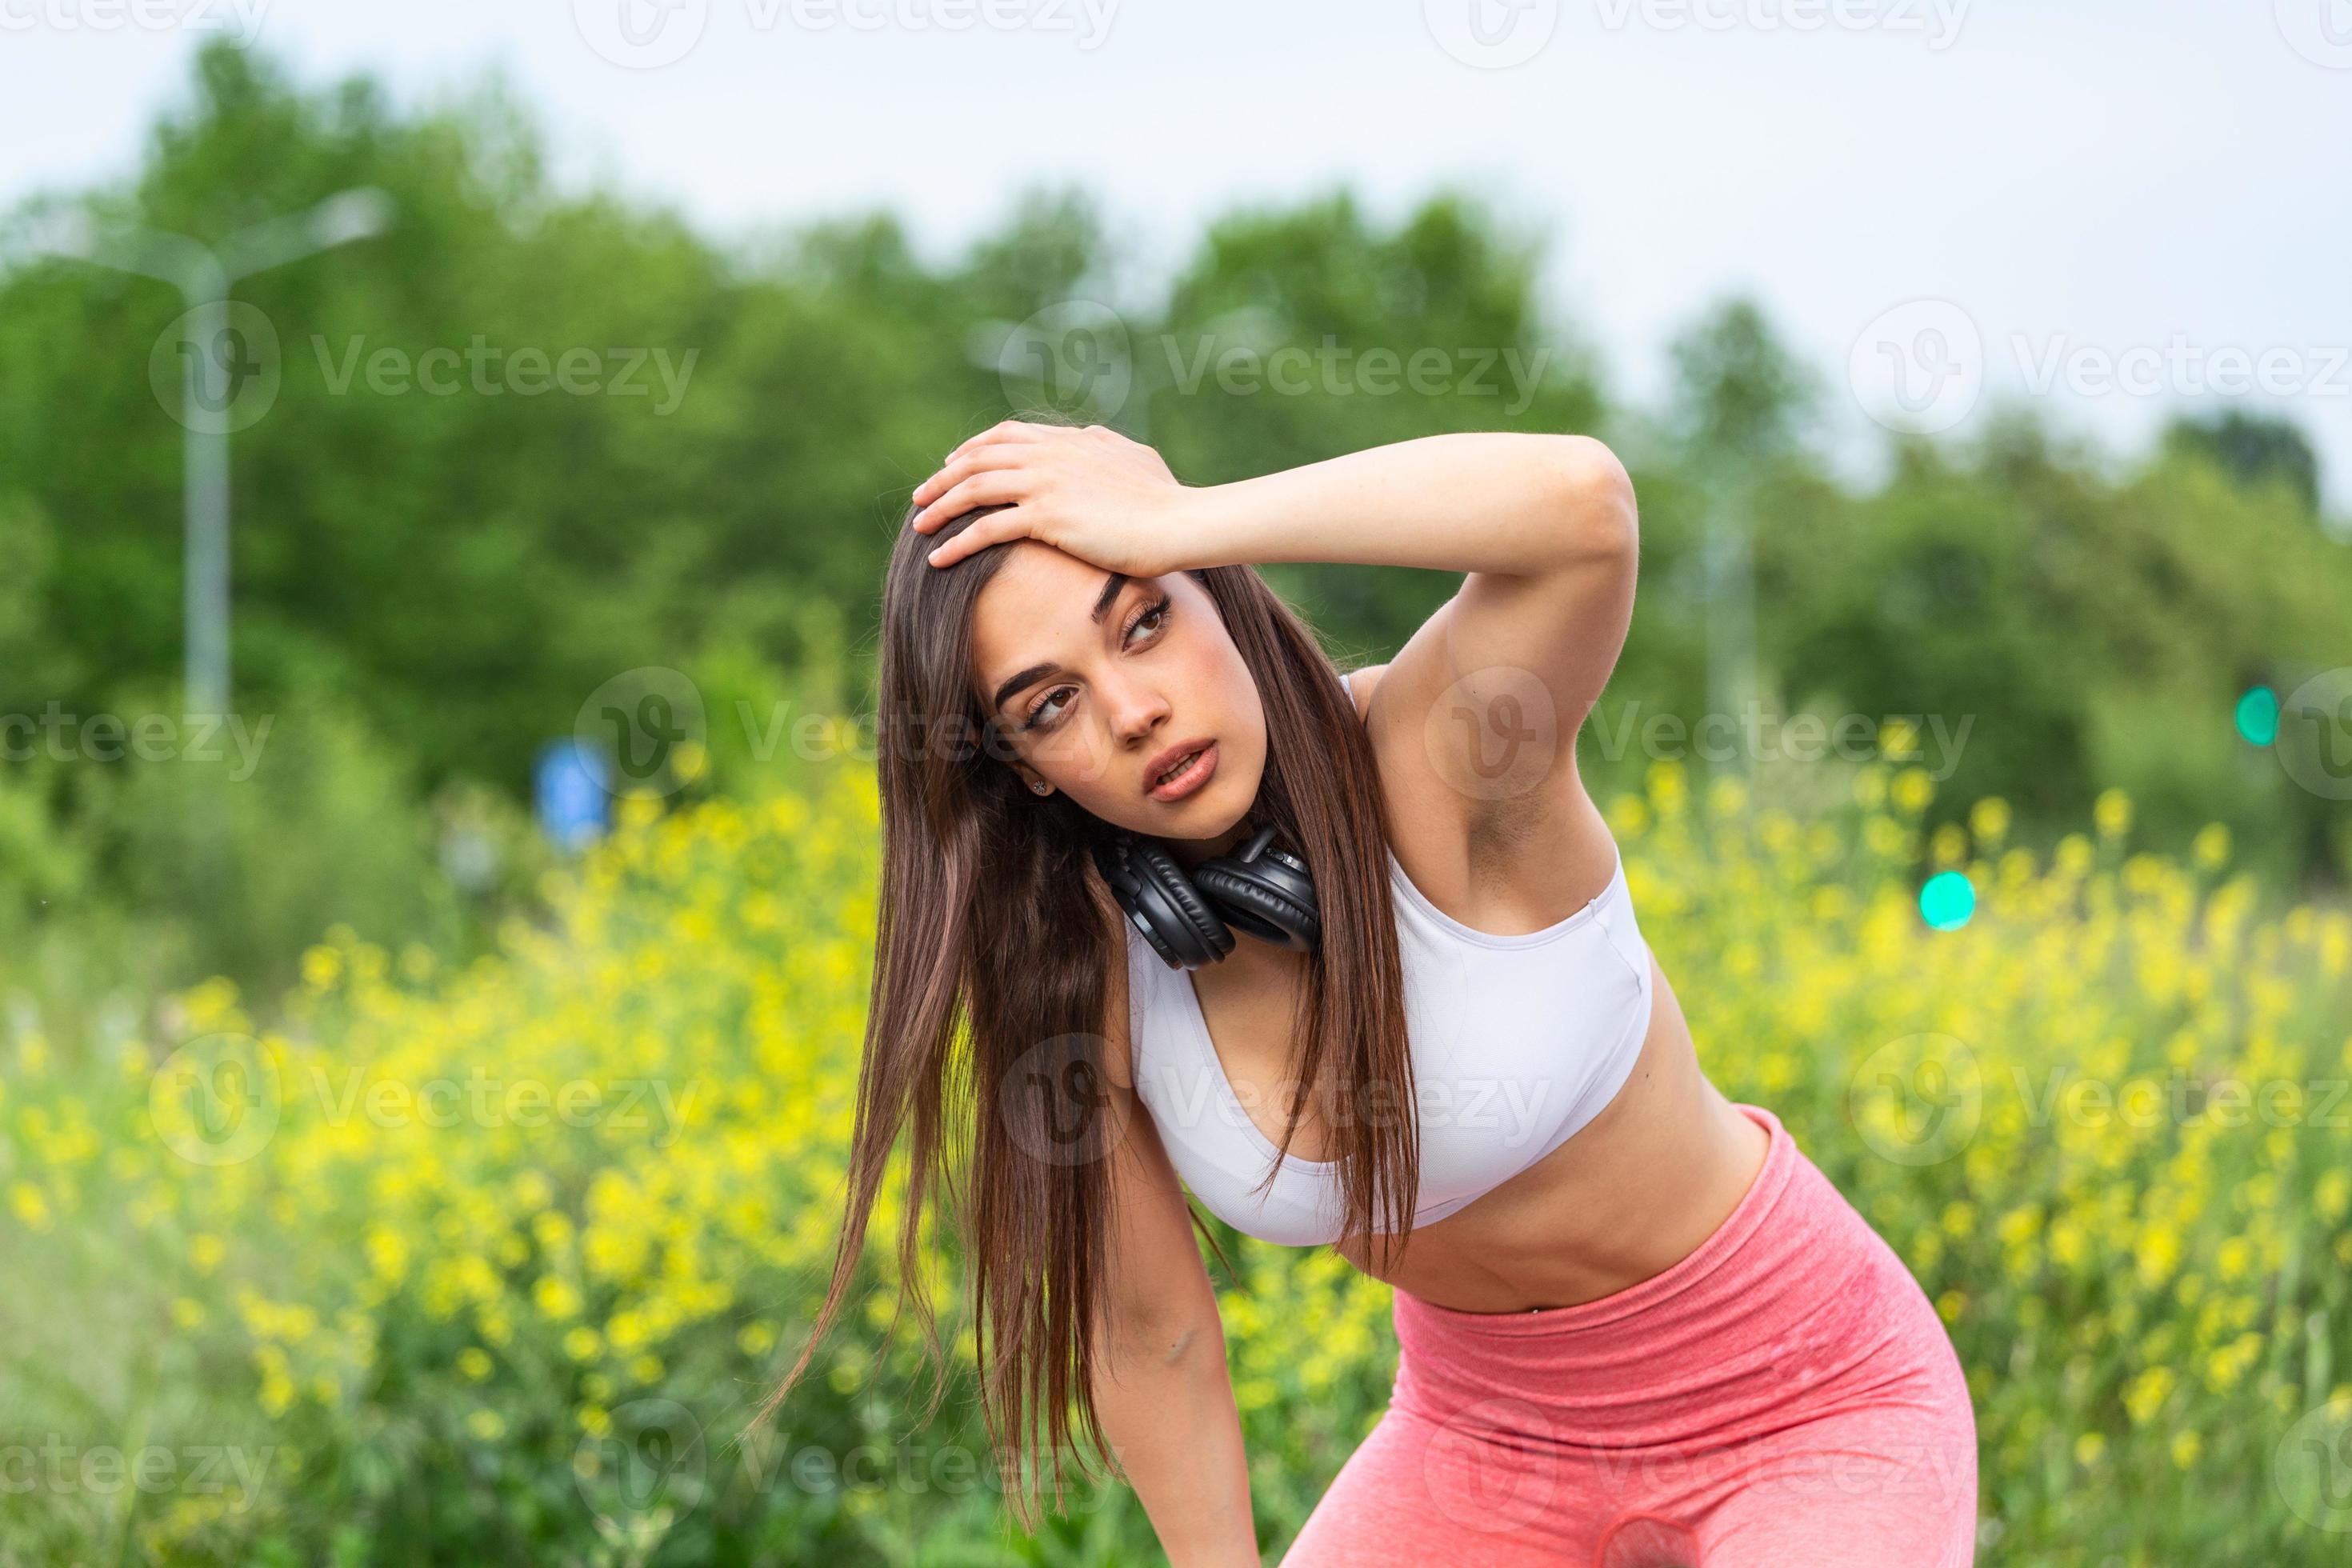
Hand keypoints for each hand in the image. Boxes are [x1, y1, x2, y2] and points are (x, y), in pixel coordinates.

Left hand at [909, 420, 1200, 575]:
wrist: (1180, 521)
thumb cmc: (1166, 498)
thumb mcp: (1134, 456)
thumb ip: (1105, 444)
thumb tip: (1091, 436)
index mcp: (1070, 439)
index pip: (1006, 435)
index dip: (973, 448)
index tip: (953, 463)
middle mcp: (1051, 454)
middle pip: (979, 458)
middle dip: (943, 477)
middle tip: (921, 497)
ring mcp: (1047, 483)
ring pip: (975, 488)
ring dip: (941, 507)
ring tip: (920, 527)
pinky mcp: (1047, 517)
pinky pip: (987, 528)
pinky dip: (957, 542)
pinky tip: (939, 558)